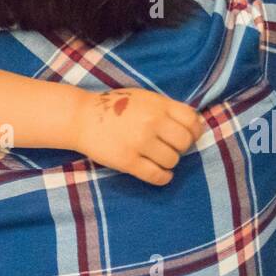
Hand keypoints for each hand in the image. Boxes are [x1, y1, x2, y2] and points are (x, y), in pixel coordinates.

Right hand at [73, 88, 205, 184]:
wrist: (81, 117)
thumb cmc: (114, 106)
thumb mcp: (143, 97)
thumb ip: (166, 108)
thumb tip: (194, 124)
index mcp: (157, 104)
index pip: (192, 120)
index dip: (194, 131)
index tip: (187, 136)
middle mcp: (151, 122)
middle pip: (184, 142)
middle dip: (181, 147)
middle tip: (169, 147)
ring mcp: (140, 142)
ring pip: (172, 160)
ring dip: (169, 162)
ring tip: (159, 158)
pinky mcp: (128, 161)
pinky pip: (157, 175)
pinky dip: (164, 177)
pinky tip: (161, 174)